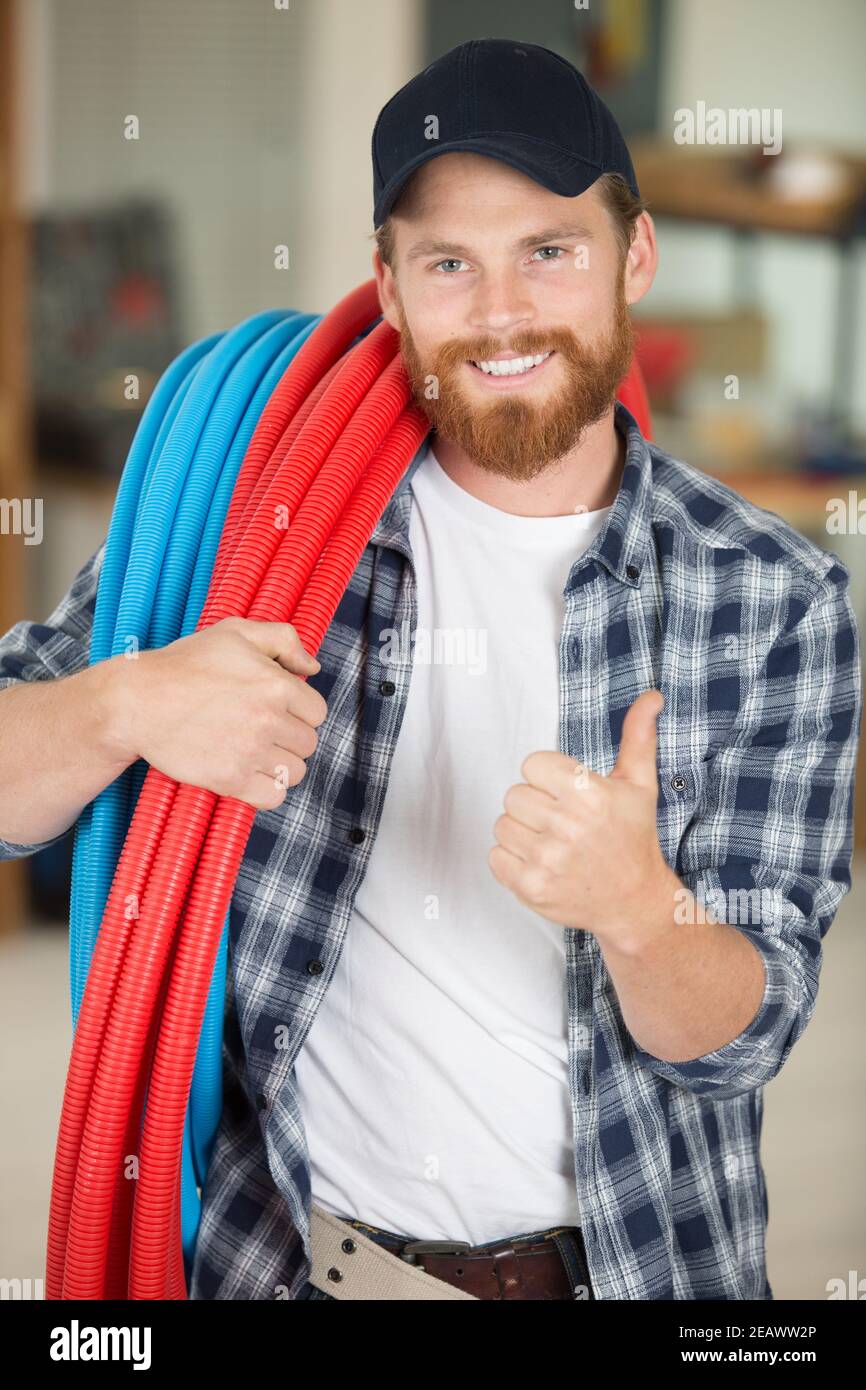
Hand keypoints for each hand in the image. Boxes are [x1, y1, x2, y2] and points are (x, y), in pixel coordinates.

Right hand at [105, 617, 327, 809]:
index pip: (317, 712)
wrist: (137, 701)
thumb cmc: (184, 665)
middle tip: (261, 729)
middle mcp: (268, 720)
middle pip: (308, 743)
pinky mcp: (230, 780)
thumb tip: (313, 666)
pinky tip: (250, 773)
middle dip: (289, 737)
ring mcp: (250, 752)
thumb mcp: (235, 632)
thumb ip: (283, 640)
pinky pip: (274, 797)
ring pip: (295, 772)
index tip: (277, 709)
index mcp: (276, 684)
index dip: (299, 710)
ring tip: (255, 751)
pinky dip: (266, 790)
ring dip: (280, 764)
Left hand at [488, 689, 670, 940]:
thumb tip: (652, 695)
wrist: (634, 901)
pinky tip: (541, 863)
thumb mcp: (640, 784)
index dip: (547, 778)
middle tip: (561, 822)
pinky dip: (512, 860)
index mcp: (589, 794)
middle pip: (514, 795)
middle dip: (535, 805)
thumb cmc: (633, 838)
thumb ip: (638, 736)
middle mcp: (567, 826)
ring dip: (522, 832)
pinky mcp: (531, 886)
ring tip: (552, 843)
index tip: (567, 794)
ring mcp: (547, 859)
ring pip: (502, 824)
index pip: (531, 765)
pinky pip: (495, 856)